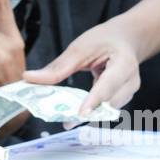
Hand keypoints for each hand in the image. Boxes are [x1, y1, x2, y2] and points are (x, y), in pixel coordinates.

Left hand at [26, 17, 142, 118]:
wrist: (126, 39)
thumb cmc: (104, 40)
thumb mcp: (80, 47)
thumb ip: (58, 67)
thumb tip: (29, 78)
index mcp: (124, 64)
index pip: (108, 85)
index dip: (94, 100)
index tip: (80, 114)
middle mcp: (130, 82)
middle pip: (108, 103)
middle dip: (87, 112)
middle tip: (63, 120)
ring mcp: (128, 92)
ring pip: (107, 110)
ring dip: (88, 114)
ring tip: (67, 119)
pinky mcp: (122, 99)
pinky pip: (105, 108)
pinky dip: (91, 111)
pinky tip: (75, 114)